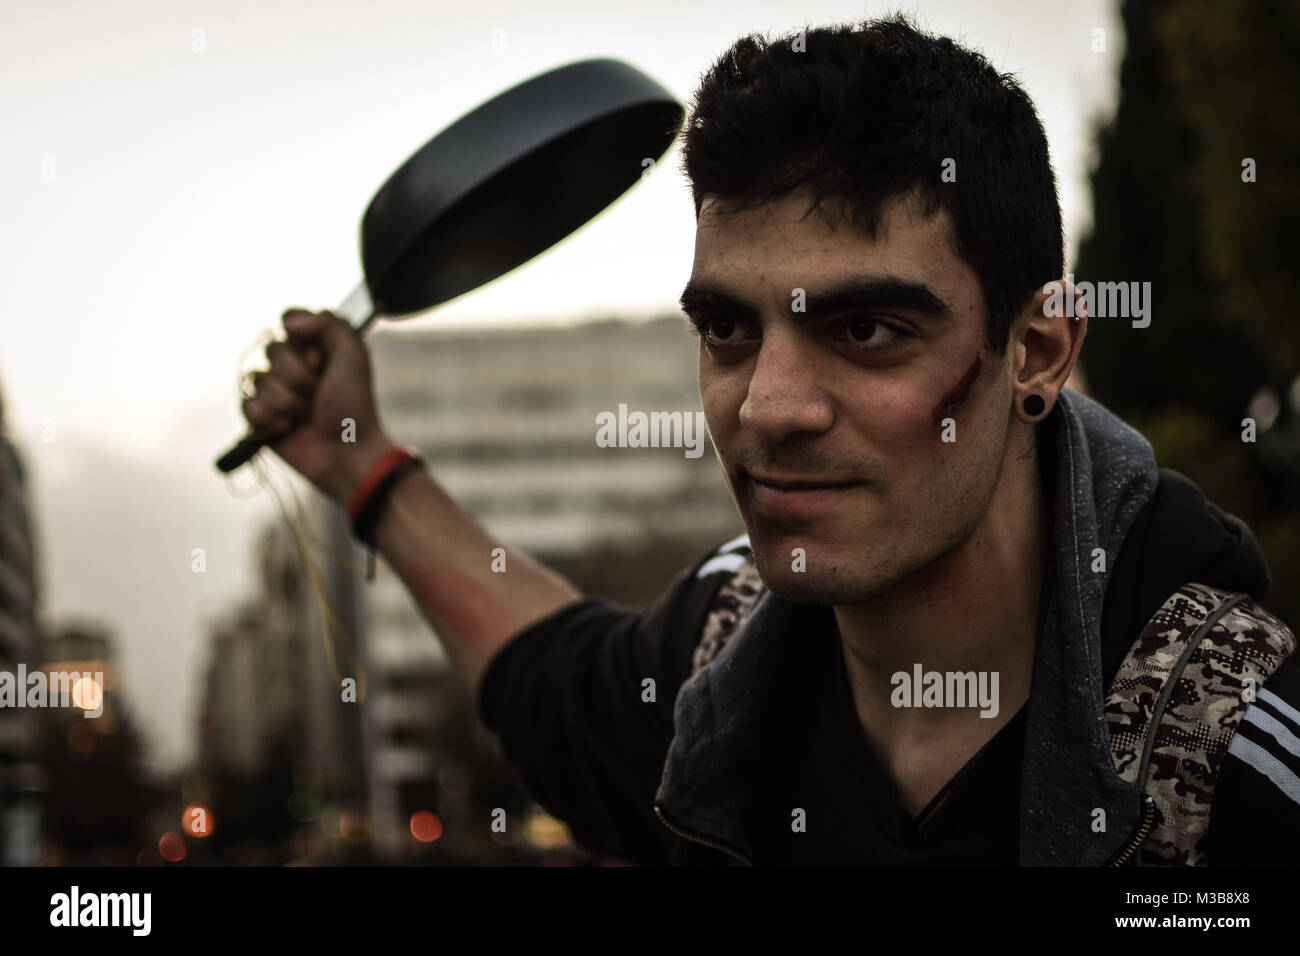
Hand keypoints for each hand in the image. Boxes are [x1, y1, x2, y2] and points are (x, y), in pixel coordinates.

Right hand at [240, 308, 395, 503]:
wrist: (346, 452)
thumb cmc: (354, 406)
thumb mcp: (353, 355)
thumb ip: (327, 323)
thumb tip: (288, 322)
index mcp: (315, 347)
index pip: (289, 320)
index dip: (303, 341)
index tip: (322, 361)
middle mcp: (293, 365)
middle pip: (273, 350)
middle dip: (299, 376)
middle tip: (319, 393)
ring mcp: (275, 391)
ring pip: (259, 379)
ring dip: (288, 401)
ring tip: (307, 415)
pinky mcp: (260, 417)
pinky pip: (247, 405)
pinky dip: (270, 418)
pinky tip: (288, 427)